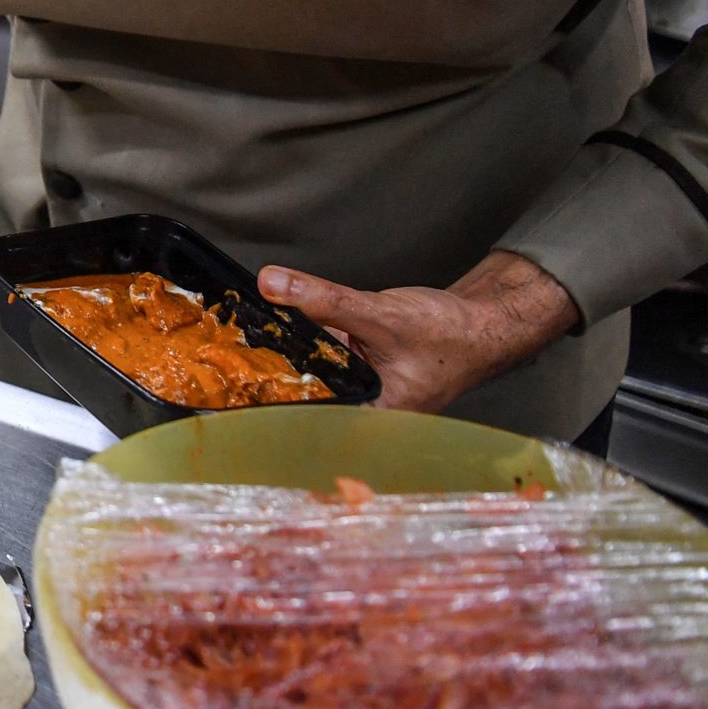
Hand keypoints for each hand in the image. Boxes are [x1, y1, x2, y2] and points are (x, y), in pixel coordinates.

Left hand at [258, 249, 581, 412]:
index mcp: (375, 419)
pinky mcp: (358, 368)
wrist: (485, 321)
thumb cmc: (452, 333)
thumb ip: (326, 301)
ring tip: (233, 349)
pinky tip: (271, 330)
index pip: (309, 424)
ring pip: (310, 375)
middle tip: (222, 367)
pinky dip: (302, 343)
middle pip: (305, 400)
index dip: (269, 413)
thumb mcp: (383, 315)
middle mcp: (364, 411)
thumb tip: (272, 284)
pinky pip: (321, 358)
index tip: (231, 397)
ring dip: (281, 359)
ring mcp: (360, 389)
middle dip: (268, 381)